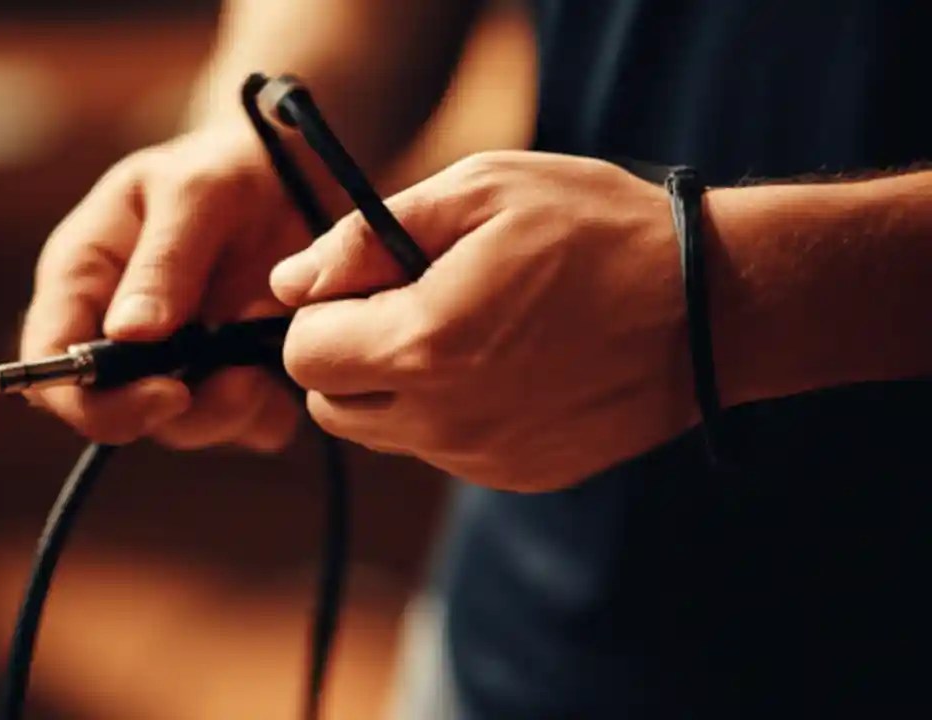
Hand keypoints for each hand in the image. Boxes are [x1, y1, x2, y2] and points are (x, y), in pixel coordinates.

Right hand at [20, 124, 306, 450]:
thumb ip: (163, 260)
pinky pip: (239, 425)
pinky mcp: (224, 378)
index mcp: (82, 278)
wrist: (291, 175)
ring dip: (228, 411)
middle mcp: (114, 331)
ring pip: (180, 426)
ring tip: (266, 358)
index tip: (166, 395)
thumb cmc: (225, 168)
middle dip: (181, 412)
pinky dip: (264, 414)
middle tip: (243, 382)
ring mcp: (170, 360)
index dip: (90, 400)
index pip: (49, 361)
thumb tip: (127, 333)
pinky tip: (284, 369)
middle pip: (116, 410)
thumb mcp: (196, 192)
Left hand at [271, 151, 696, 490]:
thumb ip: (366, 238)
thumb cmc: (596, 230)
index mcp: (423, 346)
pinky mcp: (517, 475)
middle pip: (330, 402)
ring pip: (382, 432)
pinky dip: (447, 413)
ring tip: (462, 329)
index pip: (301, 353)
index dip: (321, 311)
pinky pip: (442, 450)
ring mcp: (481, 457)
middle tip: (408, 304)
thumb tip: (289, 280)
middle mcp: (443, 420)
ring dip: (394, 385)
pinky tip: (504, 365)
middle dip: (347, 353)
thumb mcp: (478, 192)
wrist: (710, 308)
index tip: (368, 280)